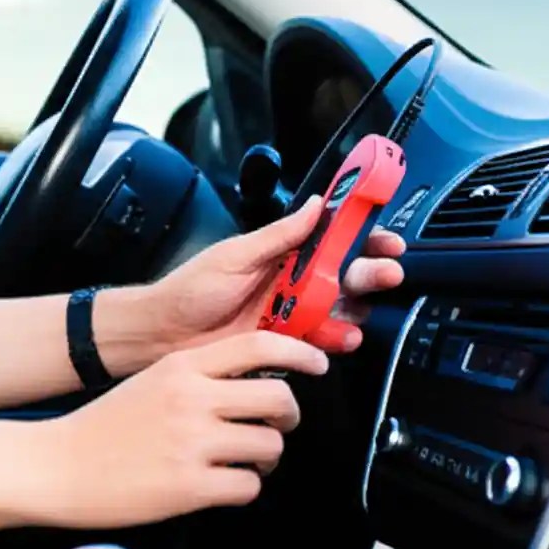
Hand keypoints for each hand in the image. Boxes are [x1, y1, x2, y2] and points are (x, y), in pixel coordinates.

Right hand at [32, 332, 327, 528]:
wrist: (55, 465)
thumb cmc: (103, 428)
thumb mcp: (152, 381)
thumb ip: (199, 376)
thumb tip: (254, 383)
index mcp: (182, 367)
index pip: (259, 347)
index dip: (300, 354)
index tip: (319, 364)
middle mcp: (192, 398)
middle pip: (279, 400)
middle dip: (289, 419)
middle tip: (276, 429)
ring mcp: (192, 442)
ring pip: (269, 447)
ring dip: (265, 459)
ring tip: (243, 463)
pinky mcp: (190, 486)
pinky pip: (249, 486)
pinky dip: (243, 490)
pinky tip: (221, 487)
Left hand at [147, 196, 404, 353]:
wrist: (162, 335)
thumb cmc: (190, 289)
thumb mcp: (235, 254)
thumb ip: (279, 234)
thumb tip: (317, 204)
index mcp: (284, 253)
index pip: (334, 239)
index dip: (363, 237)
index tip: (386, 240)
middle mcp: (293, 281)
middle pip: (346, 274)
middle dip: (371, 272)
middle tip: (385, 273)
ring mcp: (292, 314)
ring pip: (340, 310)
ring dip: (357, 309)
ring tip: (357, 311)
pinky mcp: (287, 344)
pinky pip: (321, 341)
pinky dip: (336, 339)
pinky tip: (340, 338)